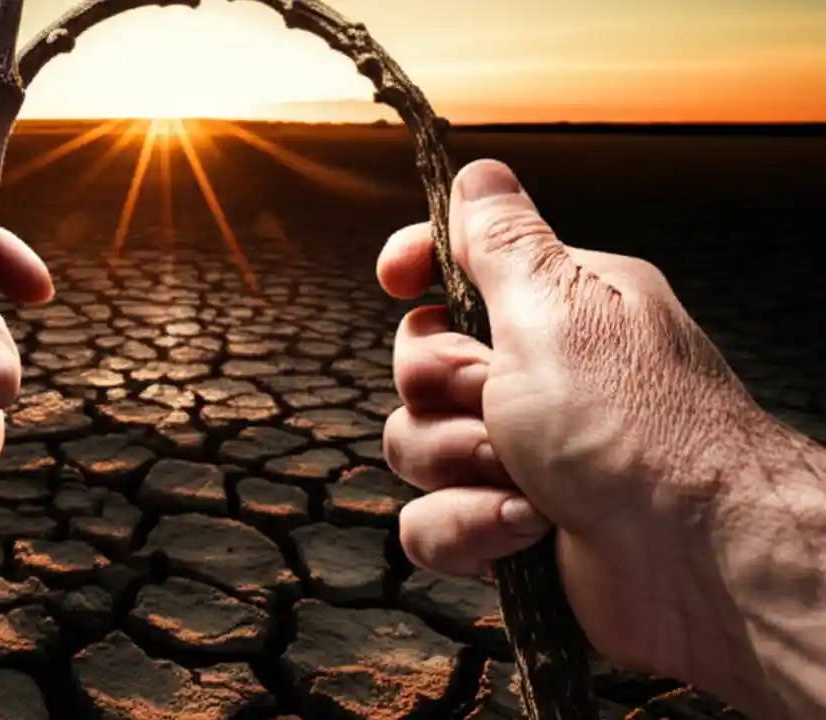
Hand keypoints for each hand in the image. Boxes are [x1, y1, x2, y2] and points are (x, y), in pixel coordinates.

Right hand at [377, 160, 793, 714]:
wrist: (699, 559)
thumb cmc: (637, 424)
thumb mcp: (557, 309)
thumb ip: (504, 241)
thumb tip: (479, 173)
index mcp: (555, 309)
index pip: (458, 268)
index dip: (416, 269)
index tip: (396, 281)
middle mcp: (536, 376)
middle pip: (418, 364)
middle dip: (441, 387)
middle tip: (494, 399)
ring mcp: (520, 454)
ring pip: (414, 445)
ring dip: (454, 462)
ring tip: (520, 477)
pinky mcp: (506, 525)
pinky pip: (431, 521)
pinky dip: (467, 526)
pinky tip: (523, 528)